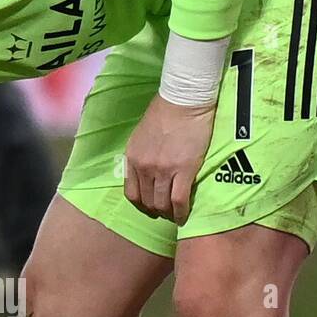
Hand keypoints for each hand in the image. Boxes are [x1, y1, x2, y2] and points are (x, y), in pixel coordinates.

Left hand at [124, 94, 215, 223]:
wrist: (184, 100)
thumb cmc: (165, 112)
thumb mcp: (142, 135)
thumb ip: (141, 155)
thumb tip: (146, 172)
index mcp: (132, 158)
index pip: (131, 193)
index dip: (142, 205)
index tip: (150, 207)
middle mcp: (144, 167)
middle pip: (147, 202)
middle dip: (157, 211)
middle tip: (166, 212)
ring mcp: (162, 170)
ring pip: (162, 205)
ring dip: (169, 214)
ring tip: (176, 215)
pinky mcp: (183, 170)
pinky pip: (179, 201)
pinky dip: (181, 213)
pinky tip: (184, 216)